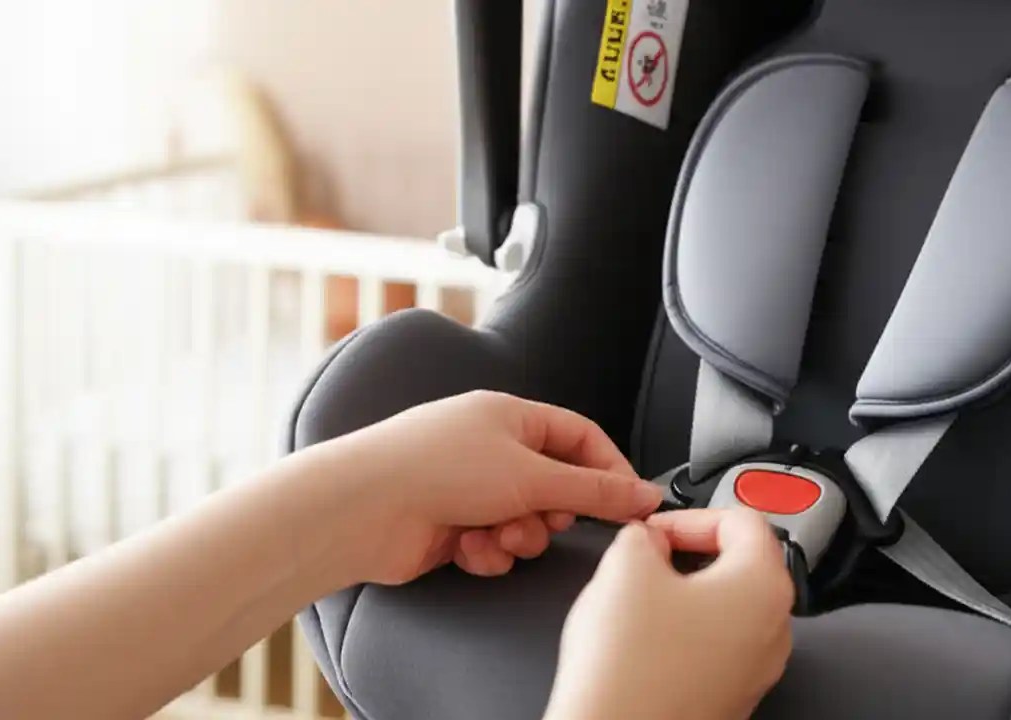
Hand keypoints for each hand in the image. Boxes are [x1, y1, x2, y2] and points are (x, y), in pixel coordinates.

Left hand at [306, 391, 663, 584]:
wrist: (364, 507)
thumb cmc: (439, 470)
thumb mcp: (534, 477)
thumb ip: (596, 491)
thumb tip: (646, 494)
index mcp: (510, 416)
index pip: (581, 437)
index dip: (610, 471)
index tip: (630, 506)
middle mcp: (489, 446)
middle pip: (554, 486)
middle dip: (552, 514)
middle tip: (544, 521)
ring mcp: (467, 486)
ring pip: (524, 521)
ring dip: (518, 536)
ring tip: (495, 535)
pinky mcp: (449, 525)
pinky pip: (493, 544)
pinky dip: (487, 552)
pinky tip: (467, 549)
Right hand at [545, 509, 793, 719]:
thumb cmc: (630, 669)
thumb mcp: (625, 565)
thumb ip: (643, 533)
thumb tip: (649, 538)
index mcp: (762, 585)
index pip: (741, 520)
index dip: (688, 515)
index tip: (655, 529)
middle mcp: (773, 629)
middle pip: (737, 563)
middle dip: (686, 554)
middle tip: (643, 560)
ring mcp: (755, 668)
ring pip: (723, 606)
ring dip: (682, 594)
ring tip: (637, 604)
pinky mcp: (731, 695)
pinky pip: (712, 646)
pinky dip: (681, 633)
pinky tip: (643, 642)